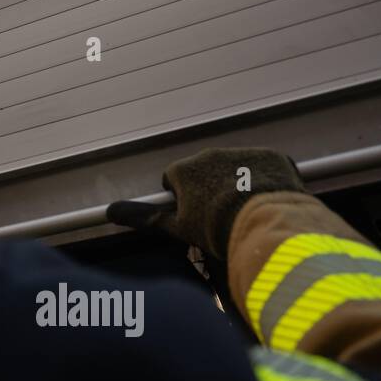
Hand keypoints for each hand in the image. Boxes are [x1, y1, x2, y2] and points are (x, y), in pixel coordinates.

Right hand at [106, 148, 303, 260]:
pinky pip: (263, 167)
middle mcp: (209, 154)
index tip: (193, 215)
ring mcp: (242, 153)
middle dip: (209, 189)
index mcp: (184, 169)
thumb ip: (144, 217)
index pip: (173, 179)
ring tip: (246, 212)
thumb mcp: (177, 227)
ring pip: (234, 168)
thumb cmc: (216, 228)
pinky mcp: (270, 156)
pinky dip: (264, 181)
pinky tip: (268, 202)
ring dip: (236, 184)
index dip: (181, 198)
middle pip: (204, 171)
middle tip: (220, 216)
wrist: (267, 224)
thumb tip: (110, 212)